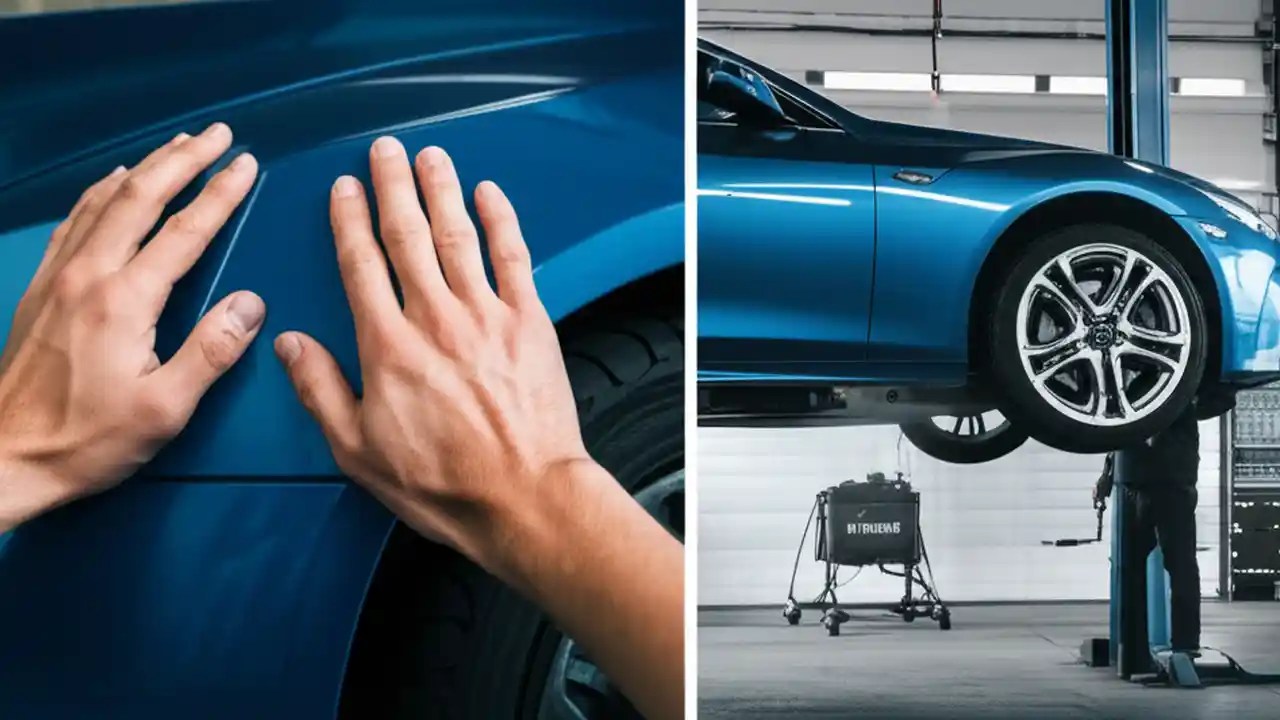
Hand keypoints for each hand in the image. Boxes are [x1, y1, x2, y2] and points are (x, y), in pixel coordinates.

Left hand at [0, 123, 263, 531]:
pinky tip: (111, 186)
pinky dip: (99, 194)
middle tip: (216, 133)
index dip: (219, 194)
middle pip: (140, 198)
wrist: (6, 457)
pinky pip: (72, 222)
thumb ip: (212, 351)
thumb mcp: (165, 409)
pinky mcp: (40, 289)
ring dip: (145, 168)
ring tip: (175, 148)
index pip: (184, 232)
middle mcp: (89, 275)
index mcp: (125, 301)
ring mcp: (58, 278)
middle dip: (182, 160)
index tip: (245, 164)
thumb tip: (250, 303)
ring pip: (104, 201)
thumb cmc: (89, 440)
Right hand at [274, 137, 590, 576]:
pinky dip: (501, 221)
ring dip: (441, 190)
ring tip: (430, 156)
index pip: (361, 265)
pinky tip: (490, 194)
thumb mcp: (359, 451)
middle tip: (384, 150)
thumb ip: (321, 390)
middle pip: (408, 235)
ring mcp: (486, 315)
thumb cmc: (443, 485)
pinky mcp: (530, 322)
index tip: (344, 188)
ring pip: (458, 235)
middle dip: (392, 186)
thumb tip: (289, 342)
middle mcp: (434, 318)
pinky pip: (513, 257)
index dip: (350, 221)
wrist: (524, 498)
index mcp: (387, 346)